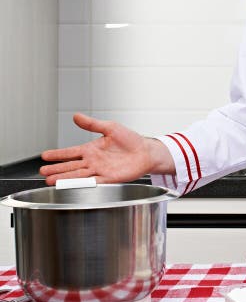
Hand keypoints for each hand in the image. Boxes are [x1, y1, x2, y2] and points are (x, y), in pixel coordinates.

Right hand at [40, 113, 174, 185]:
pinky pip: (94, 181)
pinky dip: (83, 183)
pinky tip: (72, 185)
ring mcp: (100, 170)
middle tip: (42, 172)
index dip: (57, 154)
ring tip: (50, 181)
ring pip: (78, 175)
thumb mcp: (110, 127)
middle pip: (71, 166)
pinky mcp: (109, 178)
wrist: (146, 151)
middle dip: (56, 169)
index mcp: (91, 149)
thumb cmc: (130, 140)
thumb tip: (76, 116)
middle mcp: (93, 161)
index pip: (70, 152)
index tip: (44, 156)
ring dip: (65, 178)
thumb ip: (92, 124)